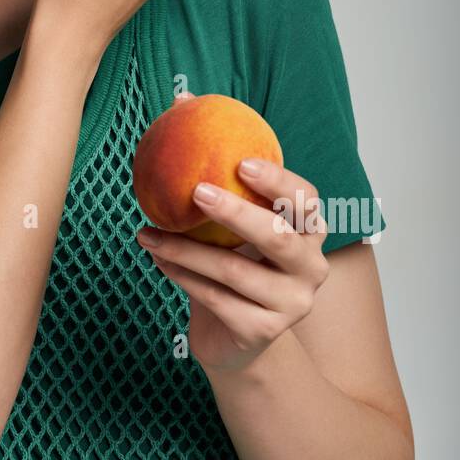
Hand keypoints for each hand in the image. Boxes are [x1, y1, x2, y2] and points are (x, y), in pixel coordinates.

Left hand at [136, 154, 329, 374]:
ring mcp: (292, 304)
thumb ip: (224, 188)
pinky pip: (216, 298)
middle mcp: (311, 268)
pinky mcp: (264, 331)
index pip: (306, 201)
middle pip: (279, 239)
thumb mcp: (235, 229)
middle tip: (196, 192)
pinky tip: (159, 259)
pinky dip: (182, 276)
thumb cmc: (235, 267)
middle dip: (236, 213)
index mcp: (309, 232)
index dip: (279, 181)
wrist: (235, 337)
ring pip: (235, 270)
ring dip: (185, 249)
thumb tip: (179, 122)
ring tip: (148, 233)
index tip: (241, 162)